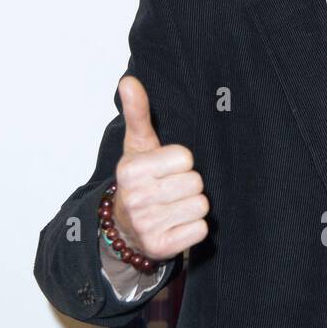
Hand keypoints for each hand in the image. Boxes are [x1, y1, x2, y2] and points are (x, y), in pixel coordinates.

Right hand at [112, 75, 208, 260]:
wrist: (126, 227)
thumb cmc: (139, 180)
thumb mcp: (138, 146)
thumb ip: (138, 113)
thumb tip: (129, 80)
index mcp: (131, 170)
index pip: (185, 158)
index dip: (181, 163)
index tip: (166, 169)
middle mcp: (136, 198)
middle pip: (196, 182)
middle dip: (188, 185)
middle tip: (171, 190)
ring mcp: (147, 225)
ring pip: (200, 206)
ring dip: (192, 207)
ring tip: (174, 206)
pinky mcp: (161, 246)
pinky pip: (200, 230)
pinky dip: (194, 228)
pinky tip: (177, 224)